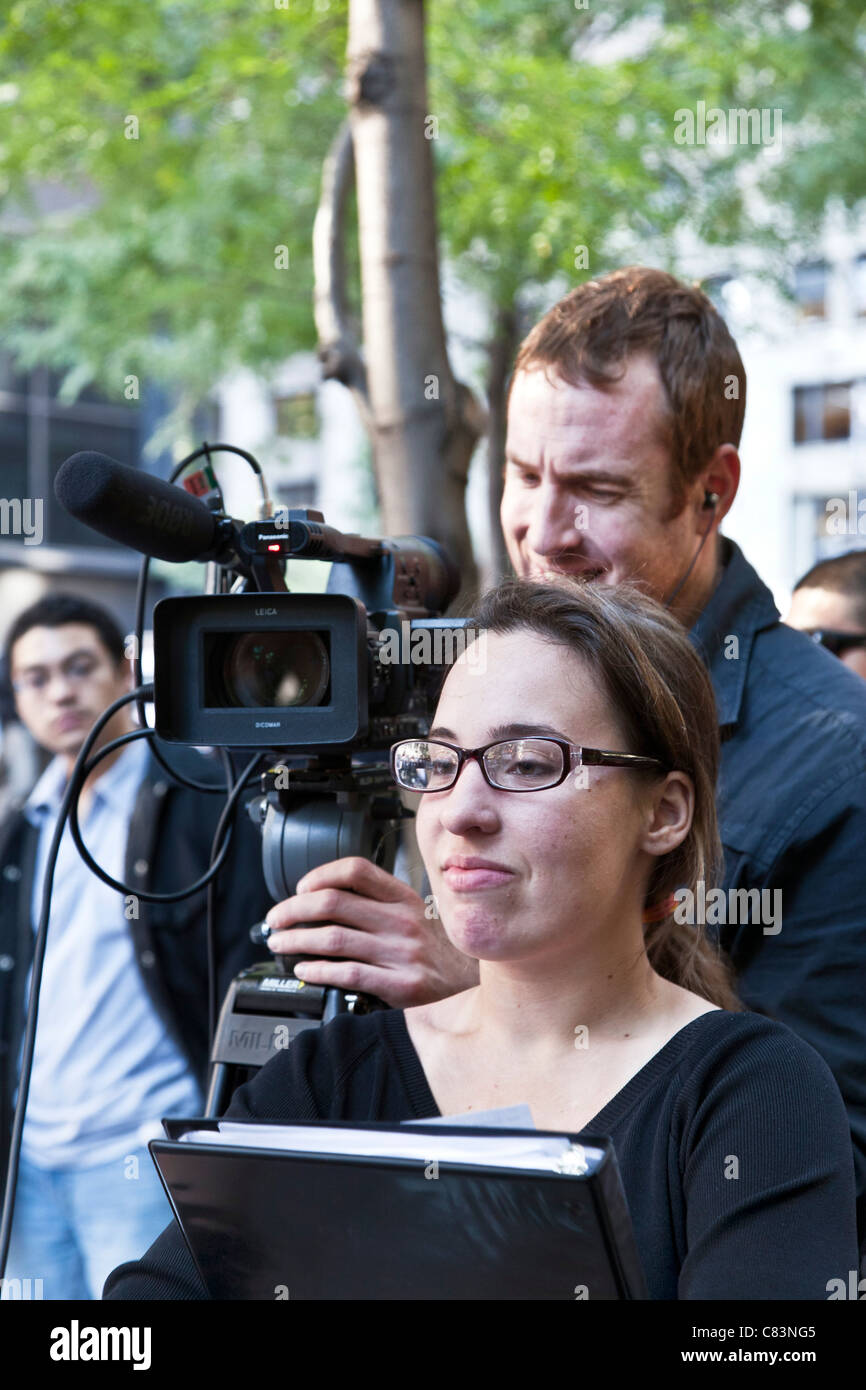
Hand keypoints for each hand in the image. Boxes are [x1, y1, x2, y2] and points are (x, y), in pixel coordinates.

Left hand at [263, 856, 478, 1007]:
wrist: (471, 981)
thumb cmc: (436, 945)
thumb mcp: (414, 911)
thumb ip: (377, 901)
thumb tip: (322, 899)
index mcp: (402, 897)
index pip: (355, 870)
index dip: (319, 875)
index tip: (300, 888)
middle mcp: (401, 920)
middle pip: (333, 903)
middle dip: (293, 910)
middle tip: (276, 919)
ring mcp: (401, 952)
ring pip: (333, 938)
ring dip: (297, 940)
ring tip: (281, 943)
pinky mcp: (401, 984)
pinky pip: (348, 973)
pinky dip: (318, 970)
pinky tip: (305, 969)